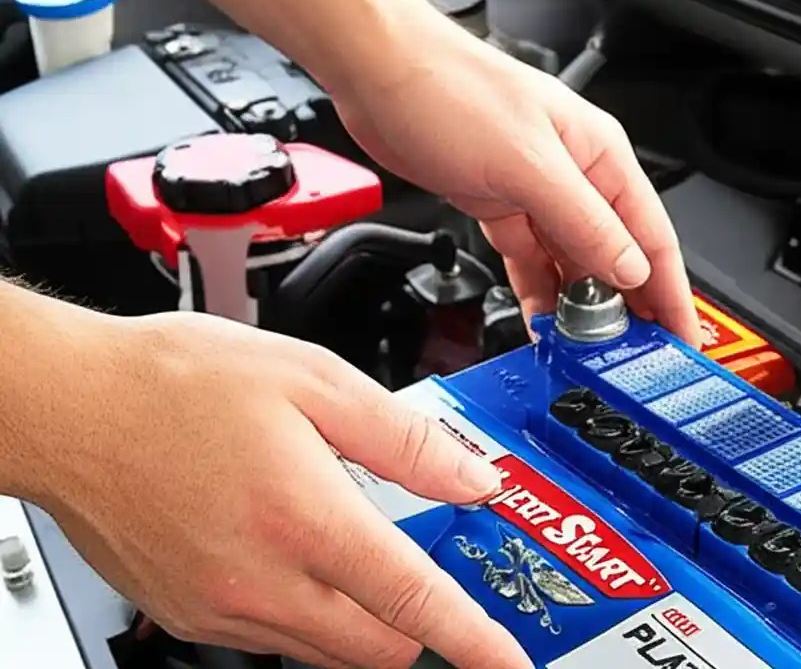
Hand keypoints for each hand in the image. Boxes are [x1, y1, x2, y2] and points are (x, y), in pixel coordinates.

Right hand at [22, 311, 531, 668]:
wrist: (69, 408)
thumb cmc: (173, 382)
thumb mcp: (312, 381)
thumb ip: (405, 440)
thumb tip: (472, 479)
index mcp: (305, 520)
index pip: (414, 603)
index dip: (475, 640)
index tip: (509, 661)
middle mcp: (263, 582)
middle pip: (380, 647)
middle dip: (423, 626)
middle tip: (434, 578)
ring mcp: (222, 610)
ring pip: (330, 652)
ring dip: (366, 621)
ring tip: (360, 553)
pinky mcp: (191, 616)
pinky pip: (277, 640)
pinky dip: (311, 616)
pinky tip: (300, 556)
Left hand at [330, 22, 700, 344]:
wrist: (378, 72)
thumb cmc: (450, 90)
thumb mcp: (529, 166)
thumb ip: (584, 222)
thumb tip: (630, 268)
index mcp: (599, 157)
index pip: (652, 237)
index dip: (672, 292)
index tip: (682, 337)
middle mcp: (574, 175)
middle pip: (617, 255)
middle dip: (630, 308)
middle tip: (638, 359)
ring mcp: (536, 190)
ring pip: (573, 262)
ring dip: (582, 307)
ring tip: (589, 351)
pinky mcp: (499, 202)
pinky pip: (531, 259)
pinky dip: (538, 292)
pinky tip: (543, 320)